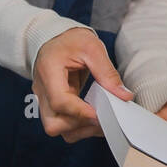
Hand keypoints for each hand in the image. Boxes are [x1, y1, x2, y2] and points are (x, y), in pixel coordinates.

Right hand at [32, 28, 132, 142]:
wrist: (55, 38)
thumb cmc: (71, 41)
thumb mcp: (92, 48)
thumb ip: (107, 73)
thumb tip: (124, 96)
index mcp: (49, 71)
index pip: (60, 101)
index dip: (81, 112)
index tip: (101, 114)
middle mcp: (41, 89)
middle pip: (53, 123)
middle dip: (78, 125)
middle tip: (100, 117)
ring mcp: (44, 99)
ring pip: (55, 128)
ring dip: (78, 129)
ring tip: (99, 119)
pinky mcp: (51, 104)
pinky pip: (61, 123)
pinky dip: (77, 126)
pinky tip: (93, 117)